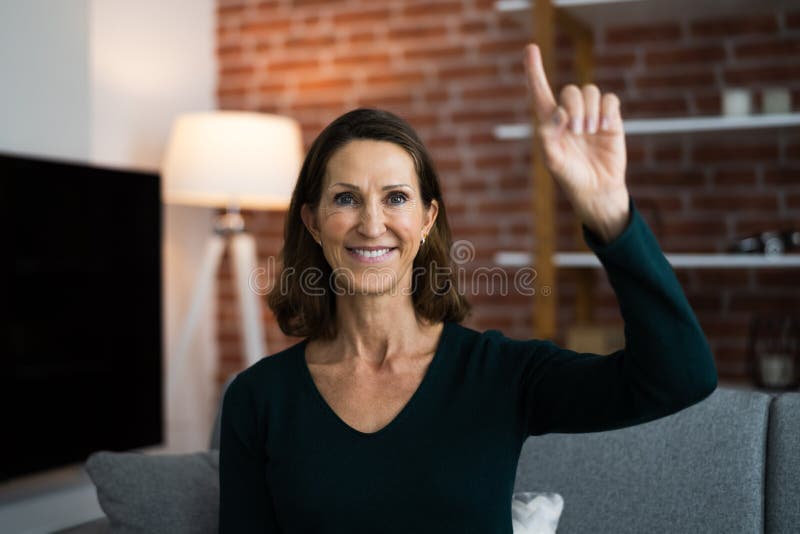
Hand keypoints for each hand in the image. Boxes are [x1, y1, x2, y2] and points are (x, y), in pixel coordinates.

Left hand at [523, 43, 629, 242]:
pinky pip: (609, 99)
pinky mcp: (610, 119)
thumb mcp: (553, 161)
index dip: (534, 70)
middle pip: (570, 91)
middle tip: (578, 131)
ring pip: (590, 91)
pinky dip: (607, 110)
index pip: (539, 91)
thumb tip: (559, 112)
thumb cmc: (570, 178)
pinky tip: (605, 127)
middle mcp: (569, 115)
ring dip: (590, 111)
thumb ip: (549, 136)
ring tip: (590, 132)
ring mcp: (590, 115)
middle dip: (574, 108)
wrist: (597, 190)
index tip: (530, 48)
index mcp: (549, 122)